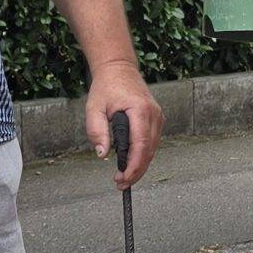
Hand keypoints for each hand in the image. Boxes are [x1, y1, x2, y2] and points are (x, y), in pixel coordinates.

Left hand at [87, 70, 162, 185]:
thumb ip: (96, 130)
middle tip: (120, 183)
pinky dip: (142, 155)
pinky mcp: (156, 120)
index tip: (123, 179)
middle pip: (149, 152)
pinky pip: (151, 143)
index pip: (141, 146)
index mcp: (140, 111)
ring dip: (139, 165)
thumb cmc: (106, 87)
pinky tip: (130, 163)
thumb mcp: (94, 108)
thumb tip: (102, 154)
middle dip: (136, 171)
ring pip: (152, 150)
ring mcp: (158, 117)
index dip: (134, 166)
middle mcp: (154, 115)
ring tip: (123, 177)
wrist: (118, 69)